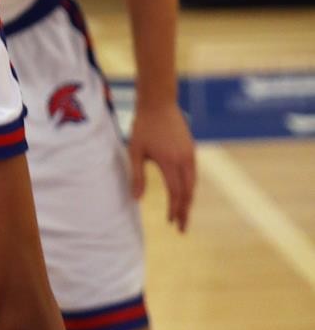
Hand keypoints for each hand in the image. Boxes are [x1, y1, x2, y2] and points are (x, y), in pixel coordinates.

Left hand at [128, 100, 195, 230]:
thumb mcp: (135, 150)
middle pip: (188, 193)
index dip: (174, 210)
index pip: (175, 193)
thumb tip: (137, 199)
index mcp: (169, 161)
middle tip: (182, 228)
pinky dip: (190, 187)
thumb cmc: (143, 125)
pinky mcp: (191, 149)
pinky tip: (184, 193)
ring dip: (189, 201)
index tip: (170, 222)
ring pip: (193, 184)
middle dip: (185, 211)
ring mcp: (190, 154)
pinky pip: (193, 174)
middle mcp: (183, 160)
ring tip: (183, 214)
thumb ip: (136, 175)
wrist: (158, 101)